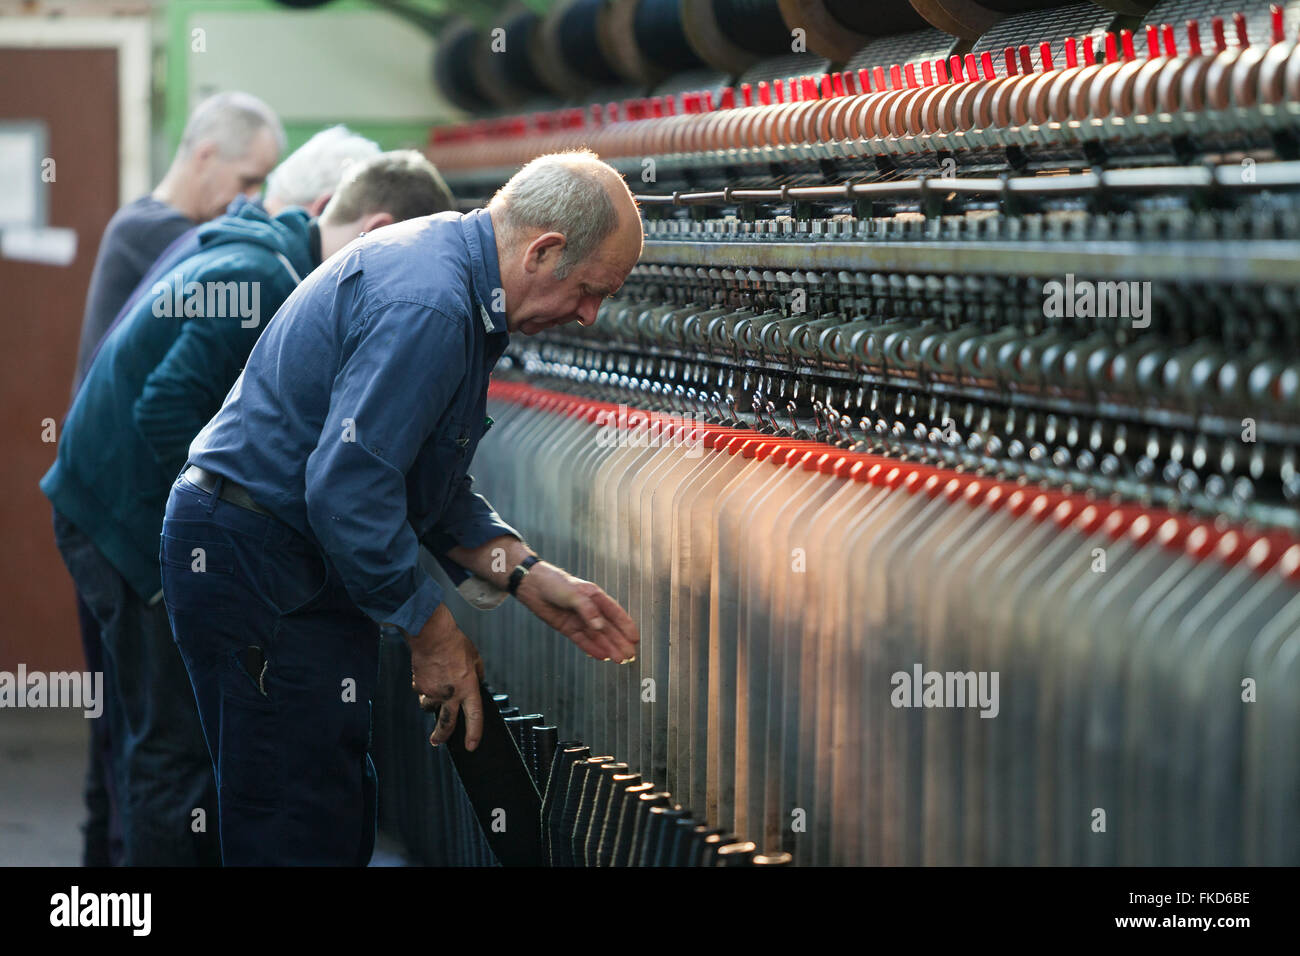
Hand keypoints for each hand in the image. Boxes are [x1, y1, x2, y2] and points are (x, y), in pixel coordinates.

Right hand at [407, 603, 485, 750]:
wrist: (431, 635)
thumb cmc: (454, 644)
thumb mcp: (475, 658)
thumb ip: (477, 673)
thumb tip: (478, 680)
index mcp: (468, 688)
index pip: (474, 716)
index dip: (474, 733)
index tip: (471, 746)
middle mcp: (450, 694)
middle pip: (446, 724)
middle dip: (441, 736)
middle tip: (436, 742)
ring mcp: (433, 691)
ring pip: (429, 706)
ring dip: (430, 702)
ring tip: (434, 688)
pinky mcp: (419, 686)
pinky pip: (420, 691)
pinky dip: (423, 687)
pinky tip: (427, 674)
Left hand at [515, 562, 638, 662]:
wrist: (532, 585)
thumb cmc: (554, 583)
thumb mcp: (573, 593)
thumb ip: (587, 610)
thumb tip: (600, 627)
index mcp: (595, 596)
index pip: (615, 614)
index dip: (626, 626)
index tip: (635, 639)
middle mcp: (589, 609)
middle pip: (608, 628)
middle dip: (620, 642)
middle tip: (630, 656)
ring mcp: (579, 619)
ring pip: (597, 636)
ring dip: (609, 647)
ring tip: (620, 660)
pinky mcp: (568, 628)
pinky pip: (583, 640)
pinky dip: (592, 648)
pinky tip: (603, 657)